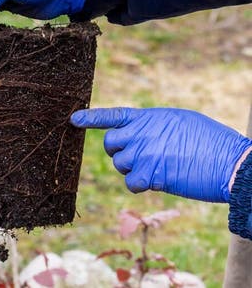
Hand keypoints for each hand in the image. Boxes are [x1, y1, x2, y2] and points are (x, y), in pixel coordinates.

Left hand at [71, 106, 251, 202]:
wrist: (227, 160)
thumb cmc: (210, 140)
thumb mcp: (179, 121)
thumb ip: (154, 126)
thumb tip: (142, 136)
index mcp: (148, 116)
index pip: (112, 116)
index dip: (91, 117)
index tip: (73, 119)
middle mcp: (140, 133)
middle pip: (110, 144)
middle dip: (118, 151)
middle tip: (137, 157)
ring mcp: (143, 154)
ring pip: (119, 165)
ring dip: (132, 169)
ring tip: (156, 168)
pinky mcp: (150, 176)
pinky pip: (131, 183)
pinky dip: (139, 185)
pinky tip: (157, 181)